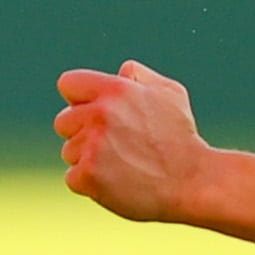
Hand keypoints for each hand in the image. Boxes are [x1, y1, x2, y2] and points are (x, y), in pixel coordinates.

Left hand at [53, 60, 205, 220]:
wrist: (191, 182)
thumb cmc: (181, 138)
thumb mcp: (170, 94)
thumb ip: (141, 77)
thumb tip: (122, 71)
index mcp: (115, 90)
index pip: (68, 84)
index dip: (80, 99)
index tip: (95, 113)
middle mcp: (99, 114)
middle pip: (63, 121)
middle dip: (82, 132)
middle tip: (114, 145)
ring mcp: (92, 146)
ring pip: (69, 151)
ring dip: (88, 159)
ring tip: (120, 165)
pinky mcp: (88, 176)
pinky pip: (72, 177)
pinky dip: (90, 183)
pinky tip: (115, 182)